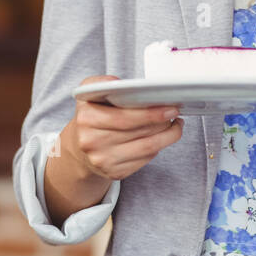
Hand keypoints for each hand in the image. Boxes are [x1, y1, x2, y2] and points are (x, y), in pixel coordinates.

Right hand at [62, 76, 184, 181]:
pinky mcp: (114, 173)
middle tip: (175, 113)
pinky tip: (162, 138)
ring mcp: (102, 160)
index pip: (125, 117)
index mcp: (86, 119)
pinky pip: (144, 160)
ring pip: (147, 148)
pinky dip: (157, 148)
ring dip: (167, 136)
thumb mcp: (89, 94)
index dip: (152, 113)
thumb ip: (103, 82)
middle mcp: (92, 142)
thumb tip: (124, 85)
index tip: (170, 108)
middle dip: (163, 123)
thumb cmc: (91, 116)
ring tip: (175, 125)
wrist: (80, 148)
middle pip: (140, 133)